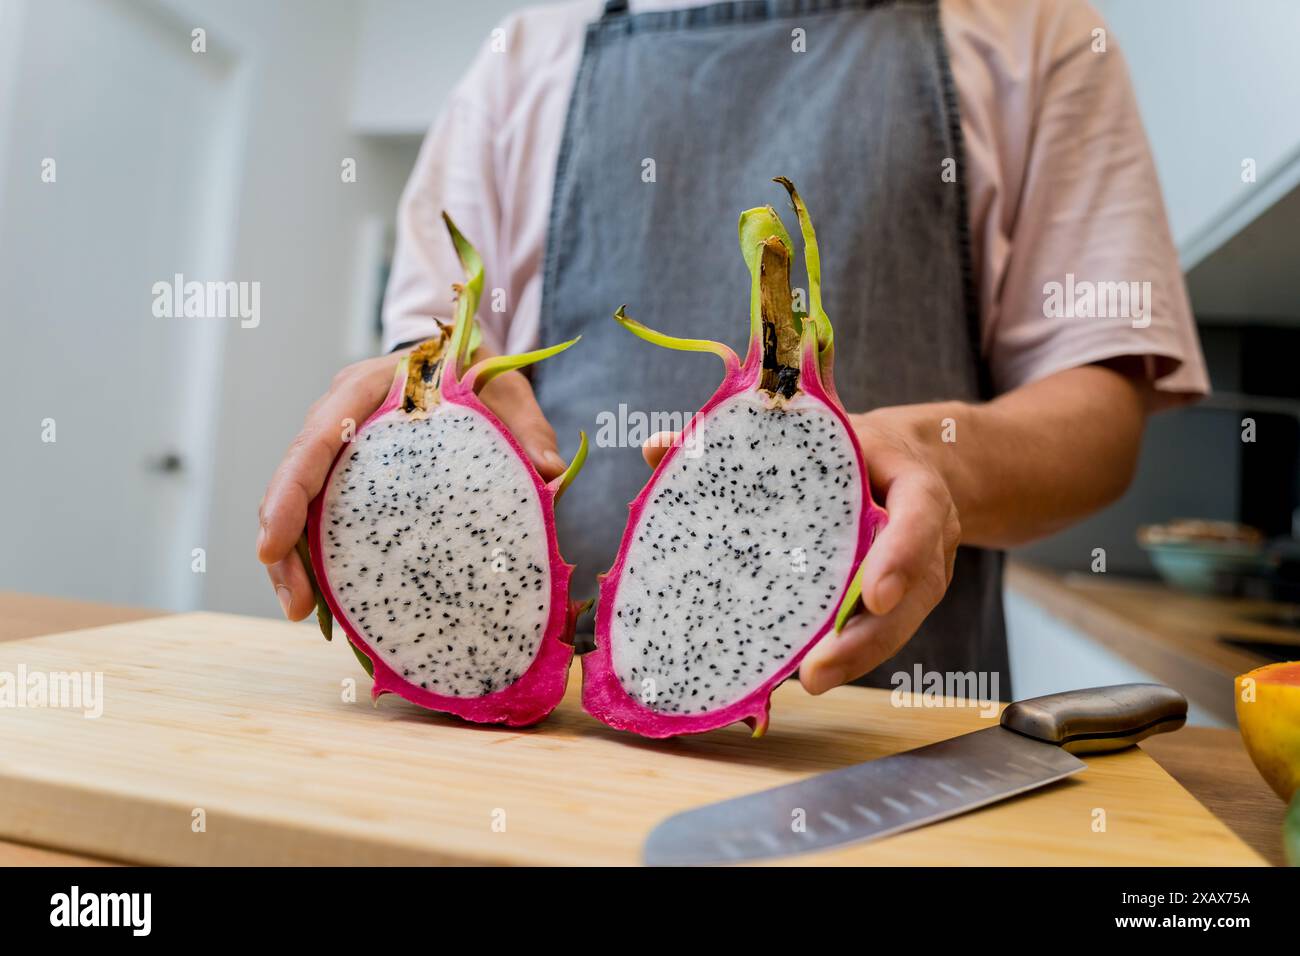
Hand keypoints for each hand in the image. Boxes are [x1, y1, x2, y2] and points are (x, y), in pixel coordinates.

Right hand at [257, 345, 565, 619]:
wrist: (460, 354)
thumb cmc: (477, 368)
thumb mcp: (503, 386)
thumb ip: (525, 426)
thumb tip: (550, 473)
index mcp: (365, 388)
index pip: (315, 439)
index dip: (288, 493)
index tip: (272, 545)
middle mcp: (336, 415)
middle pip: (291, 480)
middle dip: (282, 545)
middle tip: (295, 606)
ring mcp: (337, 446)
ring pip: (298, 502)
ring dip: (293, 557)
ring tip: (303, 612)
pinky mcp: (345, 472)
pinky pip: (320, 512)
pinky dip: (316, 552)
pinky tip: (327, 597)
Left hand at [641, 411, 960, 694]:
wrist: (909, 464)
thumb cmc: (849, 447)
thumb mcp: (817, 429)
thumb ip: (740, 438)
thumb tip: (655, 446)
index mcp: (912, 483)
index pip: (918, 515)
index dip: (901, 556)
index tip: (874, 596)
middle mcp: (923, 536)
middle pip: (910, 594)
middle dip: (865, 638)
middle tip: (816, 672)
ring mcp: (919, 576)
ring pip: (897, 625)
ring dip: (852, 658)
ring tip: (805, 681)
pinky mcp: (902, 603)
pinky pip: (880, 632)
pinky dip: (845, 654)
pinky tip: (799, 672)